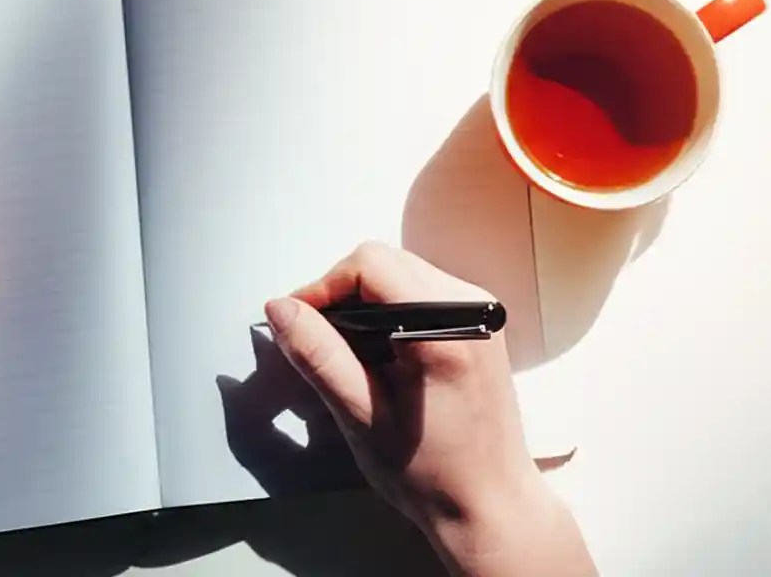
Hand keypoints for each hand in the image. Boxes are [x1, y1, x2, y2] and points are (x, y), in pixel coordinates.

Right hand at [265, 241, 593, 575]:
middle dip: (341, 296)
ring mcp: (479, 313)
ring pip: (399, 275)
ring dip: (363, 308)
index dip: (323, 288)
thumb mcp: (361, 416)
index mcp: (449, 325)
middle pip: (385, 263)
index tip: (295, 323)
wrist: (489, 507)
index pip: (369, 265)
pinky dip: (387, 316)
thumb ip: (319, 356)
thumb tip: (281, 309)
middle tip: (316, 343)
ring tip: (349, 360)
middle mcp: (472, 306)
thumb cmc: (433, 475)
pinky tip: (379, 360)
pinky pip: (419, 296)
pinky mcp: (477, 326)